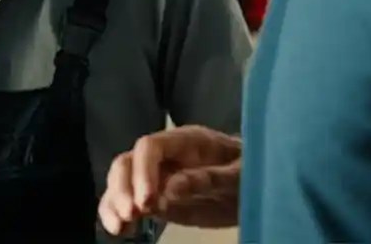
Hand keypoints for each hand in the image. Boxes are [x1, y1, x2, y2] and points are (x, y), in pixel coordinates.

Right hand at [98, 125, 241, 236]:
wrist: (256, 185)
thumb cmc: (250, 171)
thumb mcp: (239, 174)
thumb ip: (208, 178)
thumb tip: (171, 188)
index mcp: (185, 141)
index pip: (150, 147)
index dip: (143, 171)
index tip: (148, 201)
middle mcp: (162, 155)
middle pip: (128, 162)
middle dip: (123, 188)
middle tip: (131, 214)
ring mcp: (154, 176)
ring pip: (121, 181)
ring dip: (114, 202)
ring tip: (119, 227)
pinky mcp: (153, 197)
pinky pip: (128, 201)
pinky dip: (117, 214)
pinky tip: (119, 230)